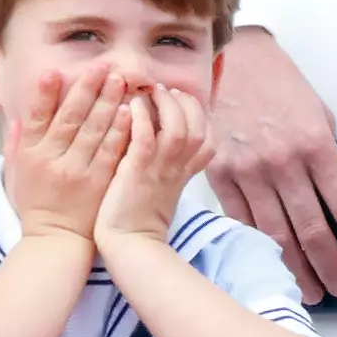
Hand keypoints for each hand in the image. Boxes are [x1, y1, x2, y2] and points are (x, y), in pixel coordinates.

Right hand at [0, 65, 131, 243]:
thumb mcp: (16, 174)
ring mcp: (77, 172)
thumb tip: (19, 116)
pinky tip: (130, 111)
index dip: (44, 95)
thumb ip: (16, 144)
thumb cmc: (35, 204)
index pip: (36, 119)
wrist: (55, 241)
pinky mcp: (99, 183)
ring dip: (107, 103)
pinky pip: (111, 152)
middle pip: (70, 119)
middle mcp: (52, 161)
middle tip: (101, 66)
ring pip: (94, 131)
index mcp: (31, 156)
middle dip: (86, 90)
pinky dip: (120, 130)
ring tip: (119, 80)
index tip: (53, 72)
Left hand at [96, 87, 213, 246]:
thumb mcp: (163, 188)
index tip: (183, 100)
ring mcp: (159, 170)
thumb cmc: (139, 219)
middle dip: (186, 103)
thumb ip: (168, 164)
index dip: (200, 115)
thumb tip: (159, 135)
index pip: (207, 138)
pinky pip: (146, 138)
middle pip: (198, 128)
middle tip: (167, 90)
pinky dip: (142, 118)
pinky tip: (134, 105)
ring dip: (167, 106)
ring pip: (177, 129)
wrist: (129, 246)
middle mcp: (177, 169)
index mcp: (185, 173)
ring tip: (153, 92)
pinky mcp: (137, 172)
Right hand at [203, 31, 336, 299]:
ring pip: (278, 235)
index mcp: (316, 144)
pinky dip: (260, 248)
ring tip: (312, 292)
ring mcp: (250, 172)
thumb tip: (334, 197)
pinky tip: (273, 266)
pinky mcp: (221, 175)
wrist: (229, 57)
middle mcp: (284, 163)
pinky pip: (244, 222)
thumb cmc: (278, 82)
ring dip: (298, 269)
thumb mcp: (317, 112)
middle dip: (332, 268)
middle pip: (313, 231)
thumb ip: (325, 156)